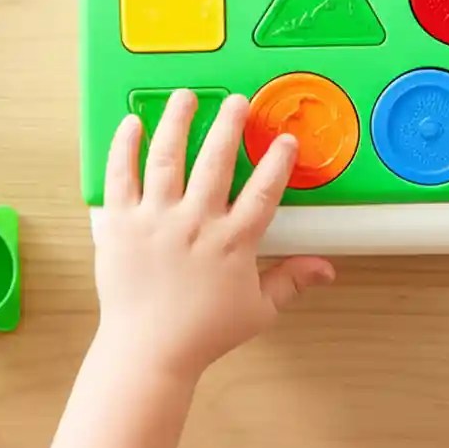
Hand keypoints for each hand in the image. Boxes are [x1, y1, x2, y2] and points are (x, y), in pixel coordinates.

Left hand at [92, 89, 335, 379]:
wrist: (146, 352)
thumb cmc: (203, 334)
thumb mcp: (258, 310)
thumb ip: (291, 281)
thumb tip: (328, 268)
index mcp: (232, 243)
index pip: (263, 192)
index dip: (278, 162)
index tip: (286, 139)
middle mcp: (195, 224)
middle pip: (215, 161)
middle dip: (229, 125)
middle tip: (237, 100)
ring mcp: (155, 220)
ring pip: (167, 158)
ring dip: (177, 121)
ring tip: (186, 95)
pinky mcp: (119, 224)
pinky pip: (121, 176)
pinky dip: (125, 147)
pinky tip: (132, 123)